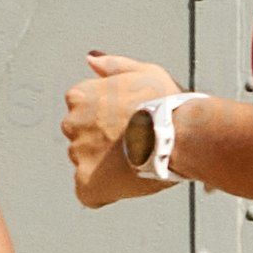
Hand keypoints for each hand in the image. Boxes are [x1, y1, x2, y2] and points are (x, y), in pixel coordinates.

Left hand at [59, 48, 184, 210]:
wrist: (180, 133)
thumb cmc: (166, 103)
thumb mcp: (142, 71)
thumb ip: (112, 65)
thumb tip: (91, 59)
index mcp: (80, 96)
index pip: (82, 111)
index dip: (109, 120)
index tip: (128, 123)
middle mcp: (72, 124)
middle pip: (83, 138)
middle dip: (103, 143)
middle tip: (134, 143)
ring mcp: (78, 154)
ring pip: (87, 164)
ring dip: (105, 166)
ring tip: (136, 162)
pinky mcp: (87, 183)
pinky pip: (88, 193)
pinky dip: (104, 192)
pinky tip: (126, 182)